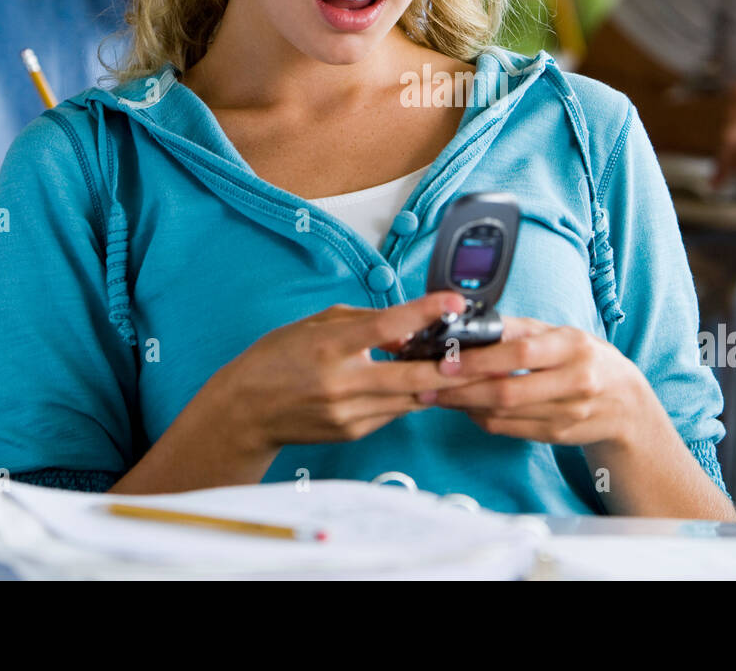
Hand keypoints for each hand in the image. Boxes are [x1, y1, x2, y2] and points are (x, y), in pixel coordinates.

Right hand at [209, 292, 488, 453]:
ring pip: (412, 398)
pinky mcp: (354, 432)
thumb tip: (407, 328)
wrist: (246, 411)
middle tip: (489, 355)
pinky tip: (422, 383)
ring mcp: (349, 414)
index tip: (453, 303)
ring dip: (441, 383)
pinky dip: (412, 396)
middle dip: (457, 367)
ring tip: (467, 365)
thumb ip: (364, 322)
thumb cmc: (278, 359)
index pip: (385, 327)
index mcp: (329, 348)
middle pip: (413, 376)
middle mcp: (341, 384)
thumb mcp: (316, 323)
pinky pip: (395, 411)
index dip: (424, 314)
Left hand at [424, 316, 658, 450]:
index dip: (479, 360)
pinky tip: (466, 407)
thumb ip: (520, 330)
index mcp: (572, 346)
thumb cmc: (585, 358)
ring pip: (504, 415)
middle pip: (508, 391)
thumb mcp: (561, 334)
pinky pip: (510, 429)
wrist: (625, 403)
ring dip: (465, 406)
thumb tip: (473, 325)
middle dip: (462, 390)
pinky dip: (482, 419)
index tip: (445, 360)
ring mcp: (567, 413)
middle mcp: (574, 381)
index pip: (519, 353)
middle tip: (428, 385)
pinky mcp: (558, 435)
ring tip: (438, 396)